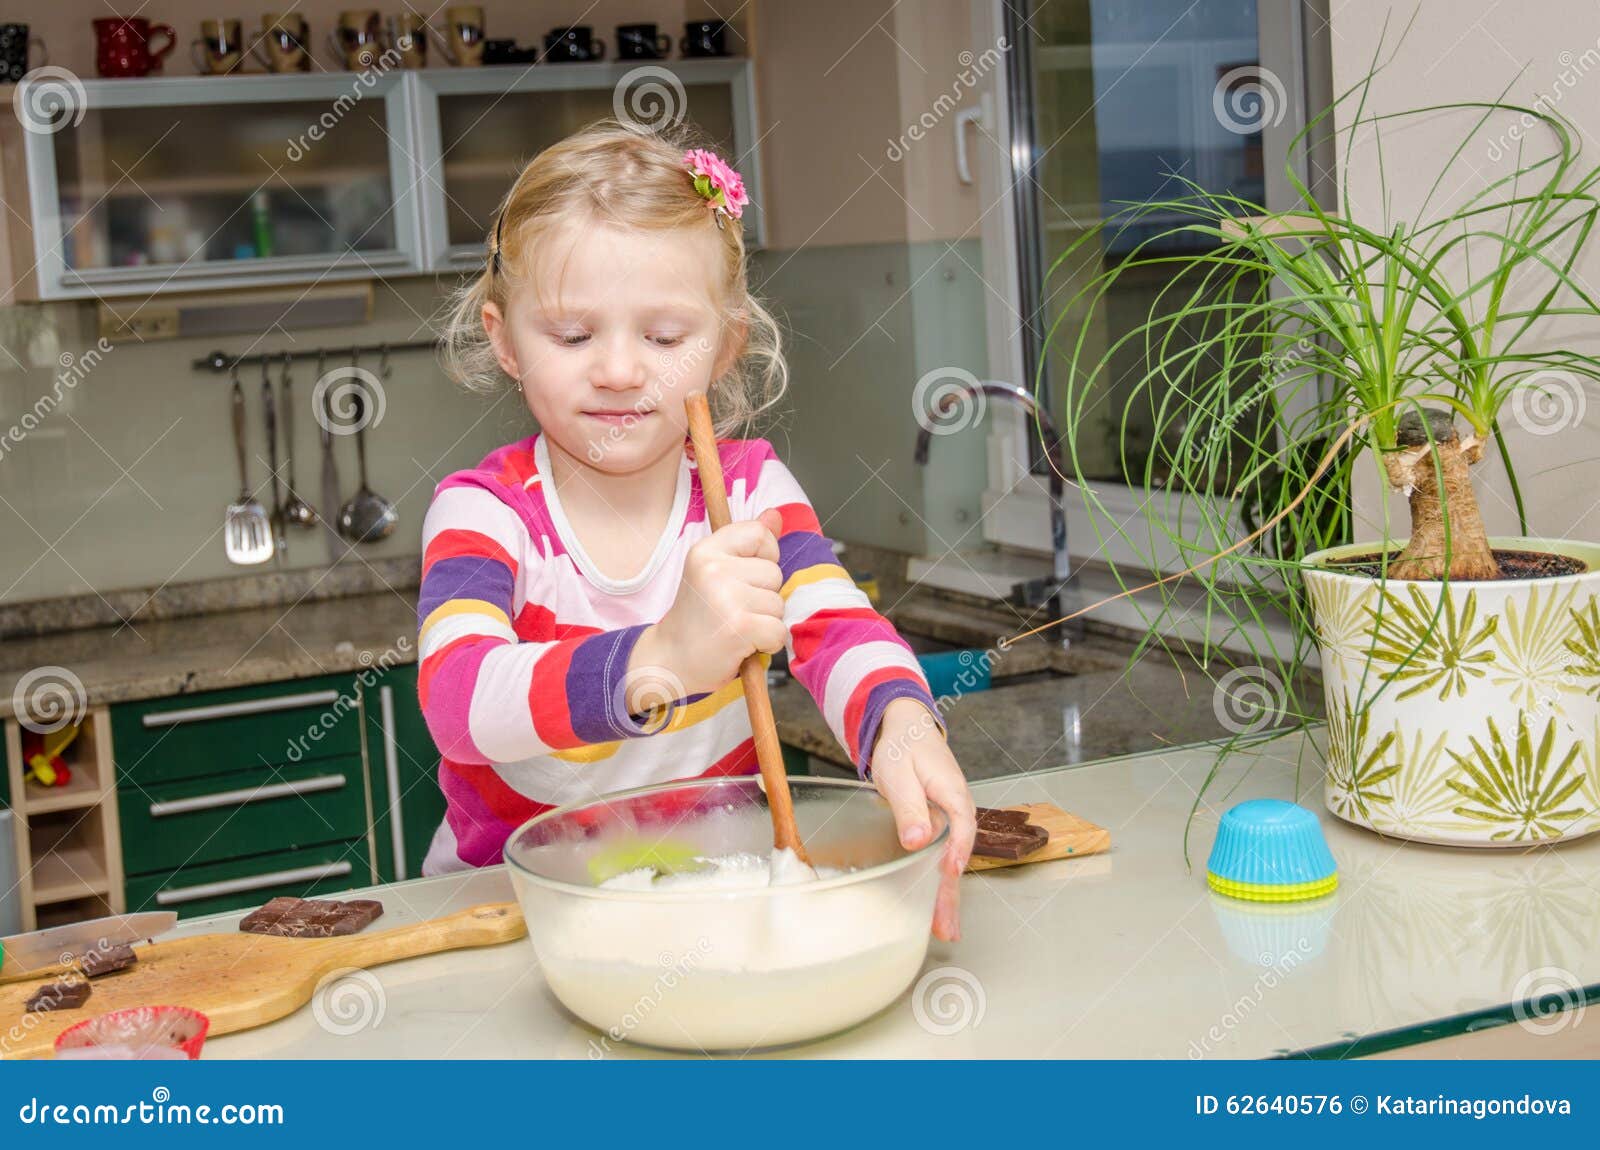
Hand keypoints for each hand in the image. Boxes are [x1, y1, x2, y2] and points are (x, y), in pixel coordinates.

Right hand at [631, 508, 786, 701]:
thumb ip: (747, 544)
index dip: (764, 556)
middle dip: (763, 596)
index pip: (759, 533)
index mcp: (706, 550)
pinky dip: (768, 643)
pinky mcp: (740, 627)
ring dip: (765, 621)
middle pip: (774, 572)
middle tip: (733, 610)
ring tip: (736, 627)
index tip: (745, 577)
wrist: (669, 661)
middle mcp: (714, 569)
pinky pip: (779, 631)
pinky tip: (743, 644)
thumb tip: (776, 515)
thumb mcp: (714, 572)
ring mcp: (727, 598)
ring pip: (778, 603)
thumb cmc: (697, 618)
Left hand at [869, 697, 975, 940]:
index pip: (962, 826)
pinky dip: (937, 883)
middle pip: (958, 855)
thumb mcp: (900, 773)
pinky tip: (934, 907)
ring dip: (946, 895)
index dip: (956, 852)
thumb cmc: (903, 747)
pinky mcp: (939, 828)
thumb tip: (918, 840)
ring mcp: (950, 821)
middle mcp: (958, 811)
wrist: (906, 730)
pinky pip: (940, 858)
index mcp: (953, 793)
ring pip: (950, 862)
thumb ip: (909, 807)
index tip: (950, 875)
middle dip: (951, 892)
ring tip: (945, 929)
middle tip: (947, 927)